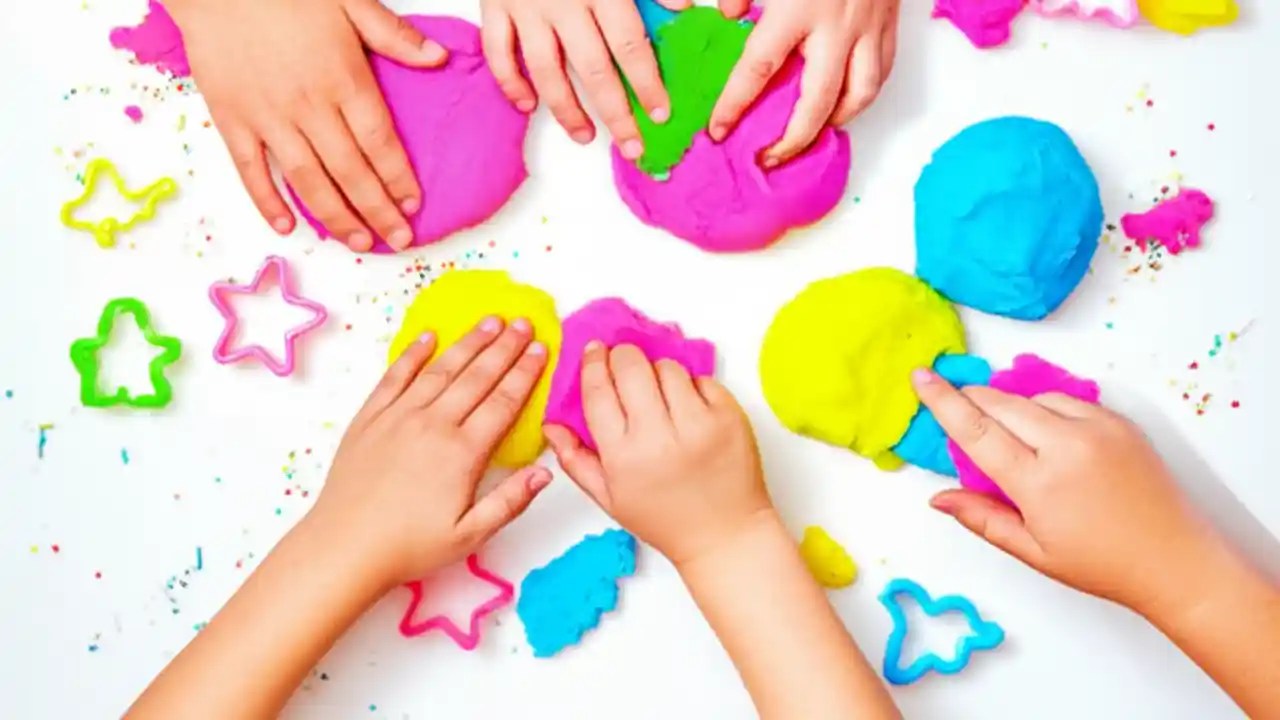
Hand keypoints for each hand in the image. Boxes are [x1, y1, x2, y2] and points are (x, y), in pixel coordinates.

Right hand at [168, 0, 446, 251]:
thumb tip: (438, 58)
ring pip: (307, 181)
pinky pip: (251, 170)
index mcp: (343, 79)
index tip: (414, 204)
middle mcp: (308, 106)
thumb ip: (393, 35)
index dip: (399, 178)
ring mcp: (268, 117)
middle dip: (378, 211)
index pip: (380, 143)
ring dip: (335, 218)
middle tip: (399, 239)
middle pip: (350, 172)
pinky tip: (287, 227)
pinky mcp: (231, 118)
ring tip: (359, 243)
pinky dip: (268, 201)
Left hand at [307, 317, 551, 587]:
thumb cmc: (408, 546)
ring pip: (440, 370)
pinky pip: (395, 377)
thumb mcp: (469, 535)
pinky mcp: (369, 419)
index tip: (541, 349)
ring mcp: (398, 417)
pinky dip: (413, 354)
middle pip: (476, 377)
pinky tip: (428, 336)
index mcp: (461, 453)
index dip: (525, 373)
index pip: (503, 402)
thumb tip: (545, 472)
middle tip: (523, 323)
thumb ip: (510, 501)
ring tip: (489, 321)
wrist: (344, 547)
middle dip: (504, 347)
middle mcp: (432, 425)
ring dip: (468, 342)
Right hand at [480, 0, 685, 158]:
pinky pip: (499, 53)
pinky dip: (511, 83)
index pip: (629, 46)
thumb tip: (683, 10)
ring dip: (566, 110)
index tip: (660, 114)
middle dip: (615, 113)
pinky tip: (529, 106)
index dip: (647, 84)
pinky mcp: (494, 6)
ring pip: (545, 71)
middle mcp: (562, 3)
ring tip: (585, 136)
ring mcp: (524, 7)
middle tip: (632, 147)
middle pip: (593, 70)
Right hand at [545, 343, 772, 565]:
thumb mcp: (610, 499)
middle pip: (631, 366)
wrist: (725, 536)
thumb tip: (552, 424)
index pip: (598, 391)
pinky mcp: (729, 417)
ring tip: (659, 392)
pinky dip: (692, 386)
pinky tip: (688, 406)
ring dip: (658, 371)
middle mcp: (659, 437)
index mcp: (623, 456)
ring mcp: (699, 424)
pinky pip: (702, 379)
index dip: (593, 364)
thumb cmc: (664, 520)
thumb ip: (575, 460)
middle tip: (623, 362)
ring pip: (668, 368)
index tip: (593, 351)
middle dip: (623, 357)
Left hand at [709, 0, 900, 166]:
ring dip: (833, 123)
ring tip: (810, 136)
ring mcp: (869, 27)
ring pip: (858, 96)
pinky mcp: (891, 22)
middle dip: (790, 140)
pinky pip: (881, 73)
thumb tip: (725, 15)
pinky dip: (863, 97)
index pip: (759, 69)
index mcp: (797, 8)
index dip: (735, 105)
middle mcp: (836, 26)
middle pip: (814, 103)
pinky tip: (844, 104)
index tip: (718, 130)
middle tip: (767, 159)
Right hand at [912, 369, 1214, 613]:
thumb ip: (982, 518)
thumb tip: (938, 498)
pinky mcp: (1120, 423)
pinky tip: (1049, 436)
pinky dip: (1049, 409)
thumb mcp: (1033, 552)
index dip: (943, 401)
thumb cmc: (1102, 564)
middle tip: (956, 402)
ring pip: (1035, 397)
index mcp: (1039, 483)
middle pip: (1001, 404)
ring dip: (1013, 407)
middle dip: (973, 399)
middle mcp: (1067, 446)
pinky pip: (1069, 400)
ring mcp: (1098, 429)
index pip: (977, 430)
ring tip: (1014, 437)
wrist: (1176, 560)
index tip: (922, 377)